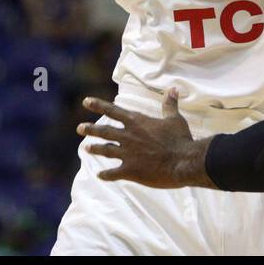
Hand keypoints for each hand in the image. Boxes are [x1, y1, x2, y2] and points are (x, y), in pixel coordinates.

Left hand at [78, 89, 211, 187]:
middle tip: (80, 128)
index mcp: (137, 122)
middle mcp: (128, 136)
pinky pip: (113, 173)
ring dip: (95, 148)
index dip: (99, 105)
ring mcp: (127, 154)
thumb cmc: (180, 139)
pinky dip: (106, 174)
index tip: (86, 101)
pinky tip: (100, 175)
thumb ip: (169, 104)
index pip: (113, 111)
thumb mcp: (175, 119)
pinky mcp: (130, 170)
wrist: (183, 161)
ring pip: (105, 150)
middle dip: (91, 129)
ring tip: (85, 147)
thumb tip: (173, 89)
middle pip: (105, 131)